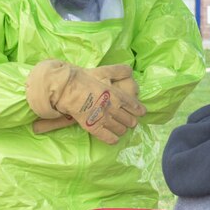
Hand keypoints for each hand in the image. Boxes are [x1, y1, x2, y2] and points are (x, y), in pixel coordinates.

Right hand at [26, 61, 145, 144]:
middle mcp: (113, 109)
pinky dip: (113, 139)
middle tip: (131, 122)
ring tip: (122, 129)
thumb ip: (118, 71)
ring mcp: (104, 119)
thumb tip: (129, 70)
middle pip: (129, 119)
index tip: (142, 113)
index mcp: (117, 95)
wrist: (67, 90)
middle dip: (131, 121)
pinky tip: (114, 139)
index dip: (139, 110)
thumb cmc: (83, 78)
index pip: (134, 106)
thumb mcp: (103, 71)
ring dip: (123, 129)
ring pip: (120, 129)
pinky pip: (108, 138)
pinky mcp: (94, 128)